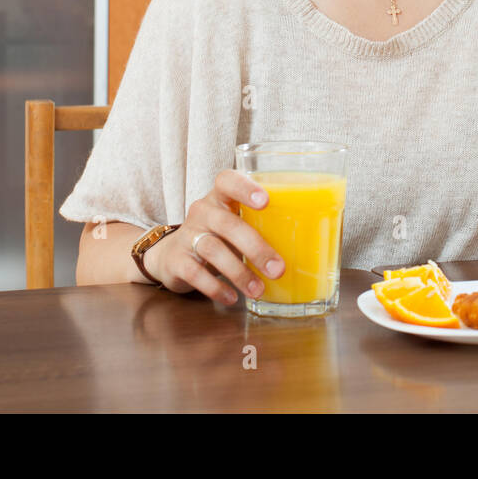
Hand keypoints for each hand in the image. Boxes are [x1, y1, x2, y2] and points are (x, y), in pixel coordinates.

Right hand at [144, 170, 284, 305]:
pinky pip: (195, 273)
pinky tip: (232, 297)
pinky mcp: (176, 260)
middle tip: (277, 269)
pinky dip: (216, 287)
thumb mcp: (235, 224)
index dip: (245, 188)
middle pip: (227, 223)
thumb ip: (261, 227)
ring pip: (213, 249)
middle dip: (255, 247)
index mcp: (220, 198)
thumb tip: (306, 246)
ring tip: (258, 290)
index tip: (266, 201)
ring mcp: (187, 235)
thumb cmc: (217, 237)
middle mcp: (202, 212)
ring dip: (240, 273)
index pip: (227, 181)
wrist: (171, 256)